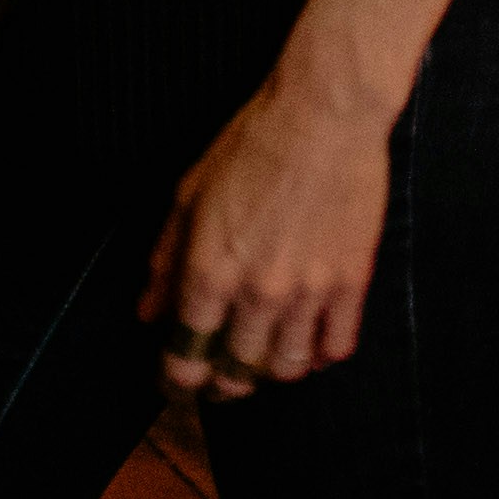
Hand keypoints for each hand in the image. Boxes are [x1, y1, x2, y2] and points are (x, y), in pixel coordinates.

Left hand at [139, 86, 398, 397]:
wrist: (325, 113)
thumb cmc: (253, 143)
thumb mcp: (189, 194)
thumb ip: (164, 259)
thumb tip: (146, 312)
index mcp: (210, 271)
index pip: (185, 359)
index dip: (175, 382)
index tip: (176, 381)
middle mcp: (257, 292)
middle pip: (235, 374)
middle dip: (220, 385)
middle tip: (219, 376)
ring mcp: (308, 291)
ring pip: (286, 369)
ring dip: (269, 372)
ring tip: (263, 358)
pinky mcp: (351, 281)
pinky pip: (337, 346)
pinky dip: (319, 354)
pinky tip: (309, 341)